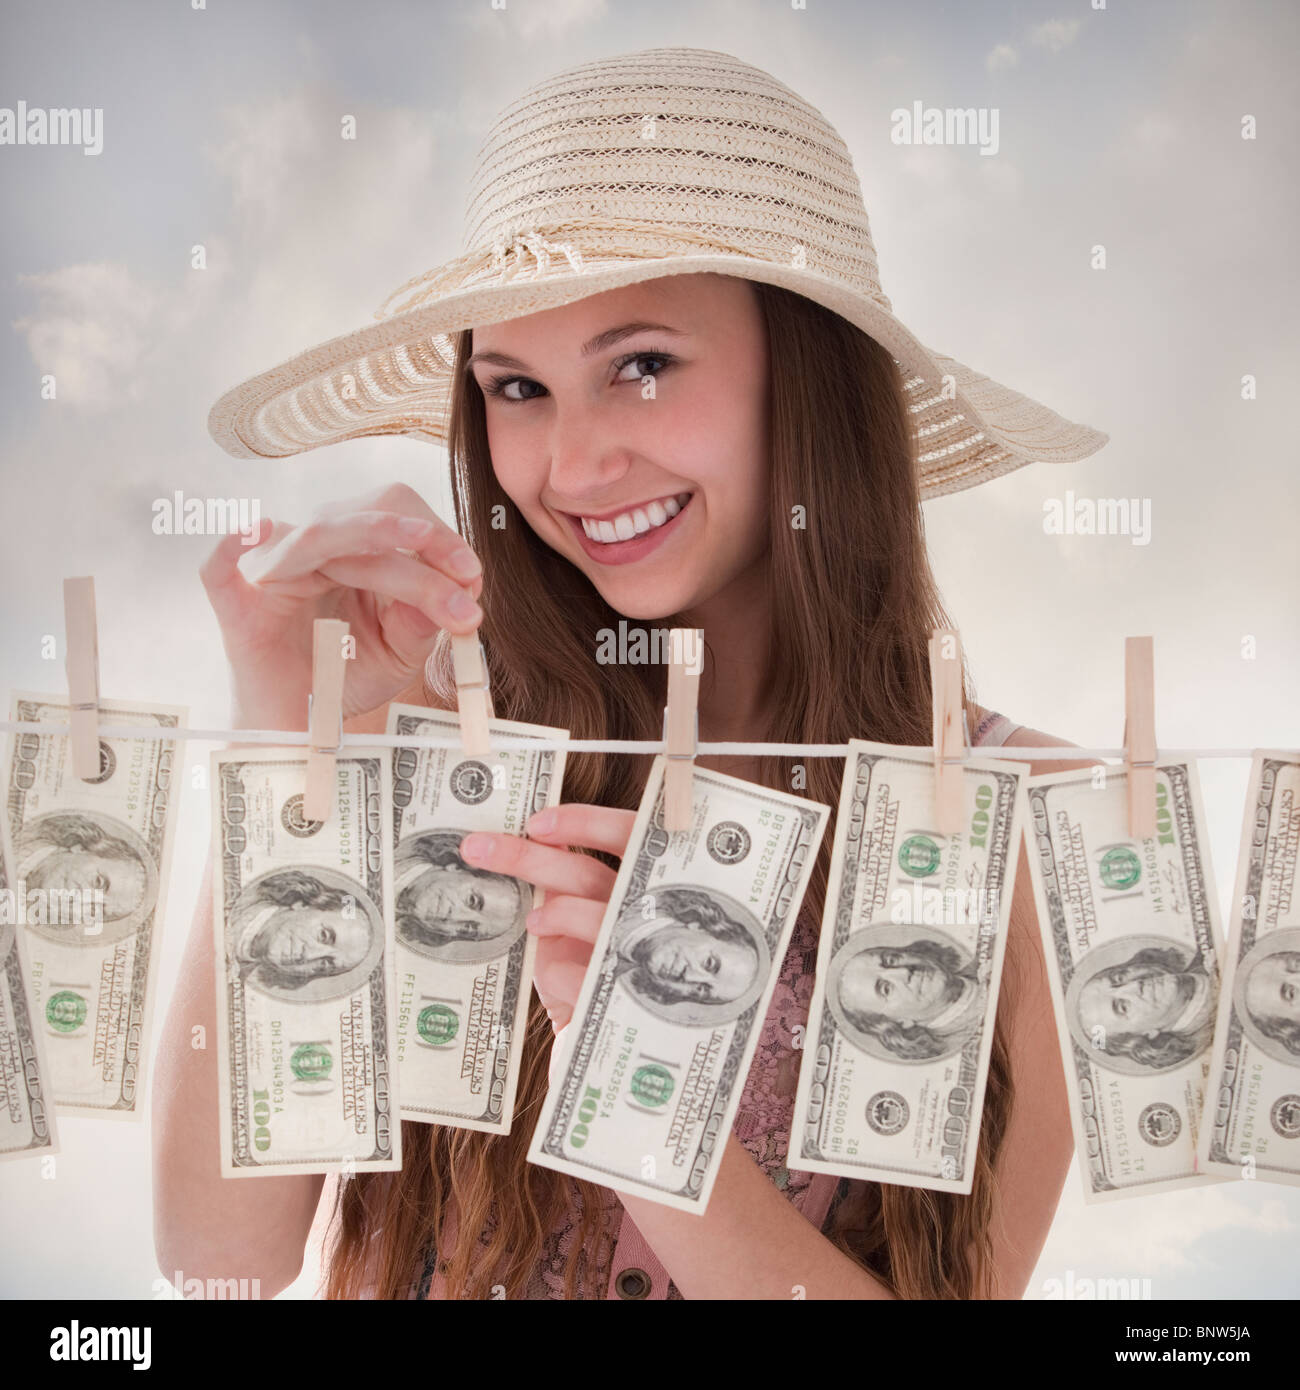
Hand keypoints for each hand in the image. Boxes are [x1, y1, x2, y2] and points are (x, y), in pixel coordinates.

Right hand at [199, 482, 484, 729]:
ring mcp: (270, 572)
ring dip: (372, 532)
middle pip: (365, 517)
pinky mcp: (234, 604)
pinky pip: (221, 565)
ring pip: (318, 534)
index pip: (397, 517)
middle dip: (422, 539)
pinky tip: (257, 530)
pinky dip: (233, 544)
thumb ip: (422, 621)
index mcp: (352, 553)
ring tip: (418, 539)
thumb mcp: (400, 652)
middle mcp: (312, 551)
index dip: (440, 538)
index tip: (475, 577)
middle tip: (467, 576)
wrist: (297, 726)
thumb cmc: (343, 677)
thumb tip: (457, 587)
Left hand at [457, 803, 635, 1084]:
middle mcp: (649, 916)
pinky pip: (586, 976)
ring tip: (533, 925)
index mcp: (641, 887)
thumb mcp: (574, 931)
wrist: (608, 1053)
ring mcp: (643, 959)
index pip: (628, 836)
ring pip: (599, 917)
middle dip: (532, 858)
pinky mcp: (626, 1006)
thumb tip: (509, 852)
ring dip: (557, 913)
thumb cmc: (586, 980)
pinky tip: (550, 980)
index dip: (586, 822)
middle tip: (478, 848)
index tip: (536, 822)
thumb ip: (561, 894)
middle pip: (593, 874)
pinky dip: (558, 973)